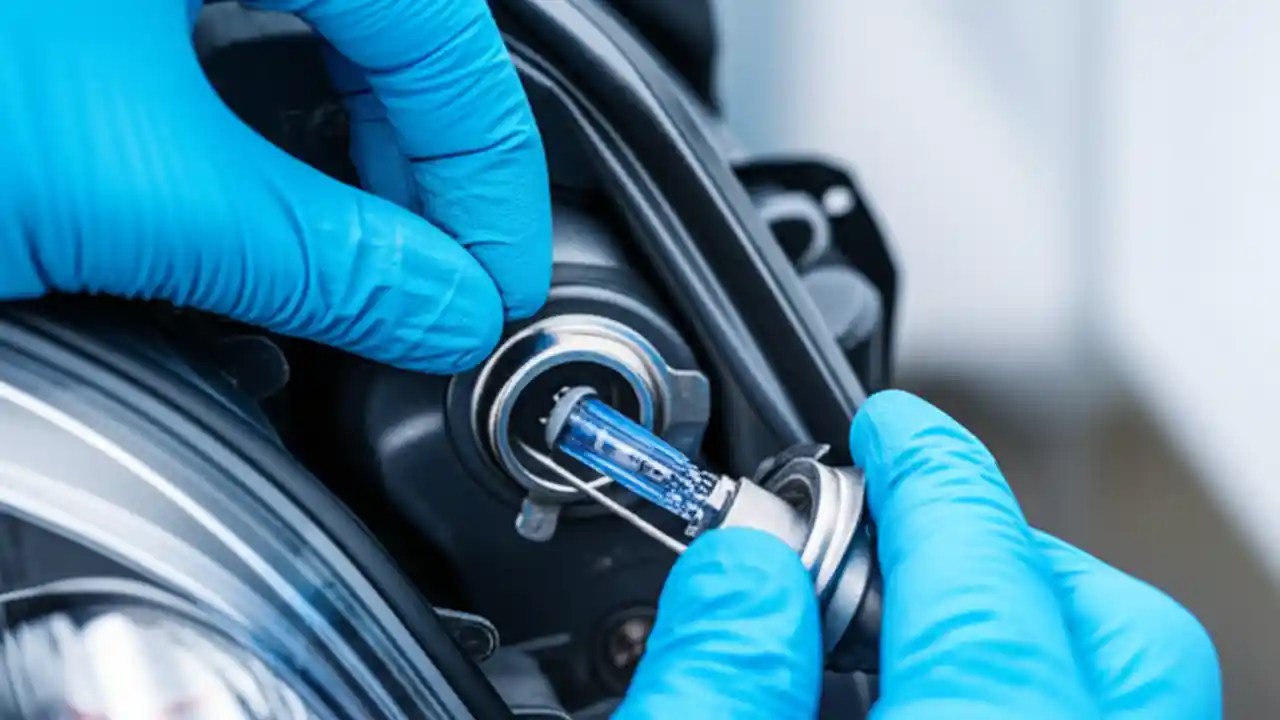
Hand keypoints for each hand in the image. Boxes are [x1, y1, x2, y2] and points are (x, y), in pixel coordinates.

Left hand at [0, 0, 550, 371]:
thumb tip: (447, 310)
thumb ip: (318, 257)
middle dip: (433, 170)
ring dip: (362, 150)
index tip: (499, 290)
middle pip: (401, 30)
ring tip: (371, 257)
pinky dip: (279, 123)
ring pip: (328, 29)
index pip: (444, 34)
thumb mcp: (127, 190)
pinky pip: (245, 31)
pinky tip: (276, 195)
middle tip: (444, 288)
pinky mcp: (114, 0)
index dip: (493, 177)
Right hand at [615, 391, 1221, 718]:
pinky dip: (1038, 693)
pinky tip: (936, 707)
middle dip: (1005, 539)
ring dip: (1029, 618)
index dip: (930, 471)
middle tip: (906, 520)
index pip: (985, 571)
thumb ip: (714, 674)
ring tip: (913, 618)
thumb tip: (744, 559)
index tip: (892, 430)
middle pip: (1114, 624)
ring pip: (1129, 686)